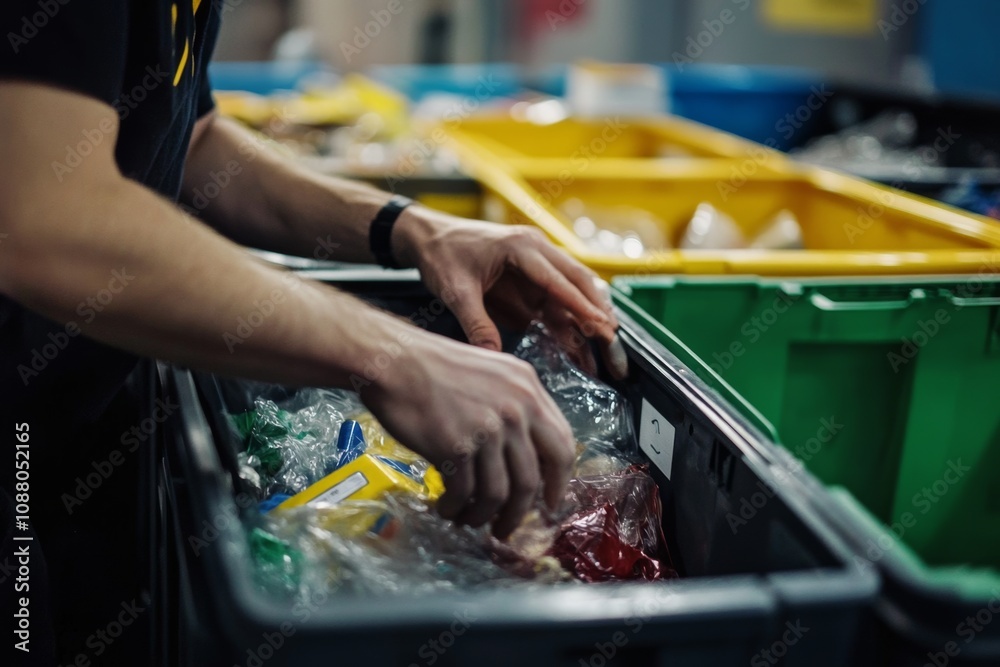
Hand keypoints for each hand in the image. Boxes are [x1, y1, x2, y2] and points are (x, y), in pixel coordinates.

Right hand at [363, 330, 575, 538]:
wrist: (394, 360)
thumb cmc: (436, 366)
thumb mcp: (493, 374)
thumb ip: (516, 407)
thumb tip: (527, 457)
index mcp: (528, 389)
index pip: (562, 446)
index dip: (559, 483)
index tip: (549, 504)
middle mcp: (515, 410)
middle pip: (532, 480)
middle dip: (520, 513)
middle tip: (507, 528)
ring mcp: (486, 429)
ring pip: (498, 494)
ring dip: (483, 517)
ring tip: (469, 521)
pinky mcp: (456, 446)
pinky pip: (464, 493)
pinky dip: (456, 508)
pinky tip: (446, 508)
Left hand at [394, 208, 627, 378]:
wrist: (427, 236)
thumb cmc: (441, 253)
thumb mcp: (455, 291)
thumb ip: (476, 323)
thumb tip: (492, 356)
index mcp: (522, 247)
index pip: (559, 280)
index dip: (582, 306)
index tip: (602, 327)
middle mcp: (537, 251)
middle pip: (579, 282)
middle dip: (599, 313)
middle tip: (613, 342)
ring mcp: (536, 265)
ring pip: (574, 293)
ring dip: (588, 321)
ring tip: (605, 352)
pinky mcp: (530, 280)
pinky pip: (556, 303)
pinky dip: (570, 324)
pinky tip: (580, 348)